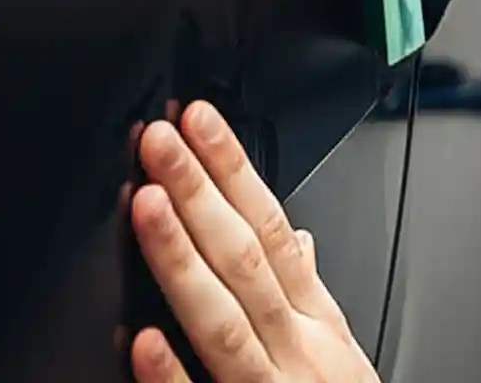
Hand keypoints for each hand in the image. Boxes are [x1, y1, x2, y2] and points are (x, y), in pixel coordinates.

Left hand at [129, 101, 378, 382]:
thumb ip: (310, 292)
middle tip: (159, 141)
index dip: (235, 170)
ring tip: (147, 206)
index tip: (199, 122)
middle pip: (247, 260)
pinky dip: (174, 378)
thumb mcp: (340, 351)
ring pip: (224, 322)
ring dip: (183, 261)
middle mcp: (299, 352)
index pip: (274, 228)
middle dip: (201, 194)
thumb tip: (299, 238)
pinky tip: (141, 343)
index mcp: (316, 322)